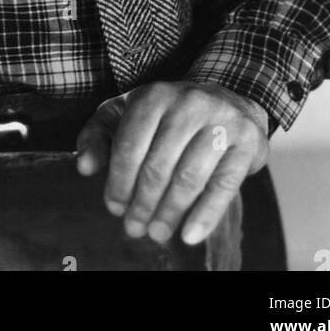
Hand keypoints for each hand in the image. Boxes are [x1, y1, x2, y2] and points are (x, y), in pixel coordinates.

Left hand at [76, 80, 268, 245]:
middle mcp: (188, 103)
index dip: (119, 182)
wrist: (227, 101)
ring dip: (170, 212)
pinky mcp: (245, 142)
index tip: (114, 208)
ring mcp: (220, 121)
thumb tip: (84, 167)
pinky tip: (189, 235)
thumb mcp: (126, 114)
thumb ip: (98, 136)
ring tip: (157, 233)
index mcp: (153, 96)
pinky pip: (224, 186)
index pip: (130, 145)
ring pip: (189, 177)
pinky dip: (205, 214)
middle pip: (159, 165)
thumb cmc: (168, 114)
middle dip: (143, 203)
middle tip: (134, 228)